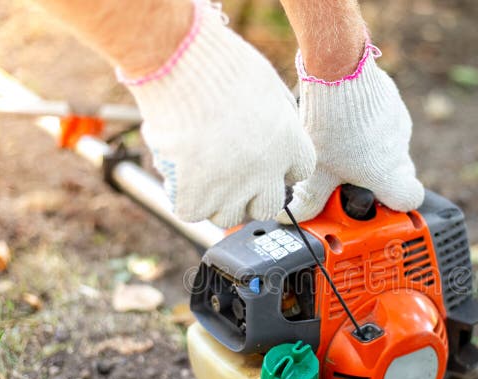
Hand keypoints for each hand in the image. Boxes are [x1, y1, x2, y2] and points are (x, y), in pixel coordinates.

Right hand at [123, 1, 314, 227]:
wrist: (180, 64)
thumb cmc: (220, 65)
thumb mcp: (268, 84)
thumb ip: (281, 114)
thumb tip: (283, 126)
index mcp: (290, 143)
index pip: (298, 173)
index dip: (279, 168)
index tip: (262, 160)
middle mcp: (266, 171)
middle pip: (267, 205)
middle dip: (250, 194)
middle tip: (229, 174)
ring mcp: (232, 187)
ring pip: (229, 216)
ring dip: (216, 201)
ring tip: (200, 174)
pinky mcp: (197, 195)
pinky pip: (192, 213)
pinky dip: (183, 198)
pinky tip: (178, 176)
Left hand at [277, 44, 423, 223]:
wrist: (338, 72)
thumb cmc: (331, 126)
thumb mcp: (316, 171)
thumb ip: (309, 199)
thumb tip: (293, 217)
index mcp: (388, 174)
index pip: (410, 200)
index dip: (396, 206)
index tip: (374, 203)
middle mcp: (400, 151)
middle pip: (398, 175)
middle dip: (376, 179)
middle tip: (347, 176)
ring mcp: (399, 124)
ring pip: (389, 147)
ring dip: (370, 150)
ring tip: (338, 142)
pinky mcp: (391, 101)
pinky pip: (383, 121)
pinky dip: (367, 125)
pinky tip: (341, 119)